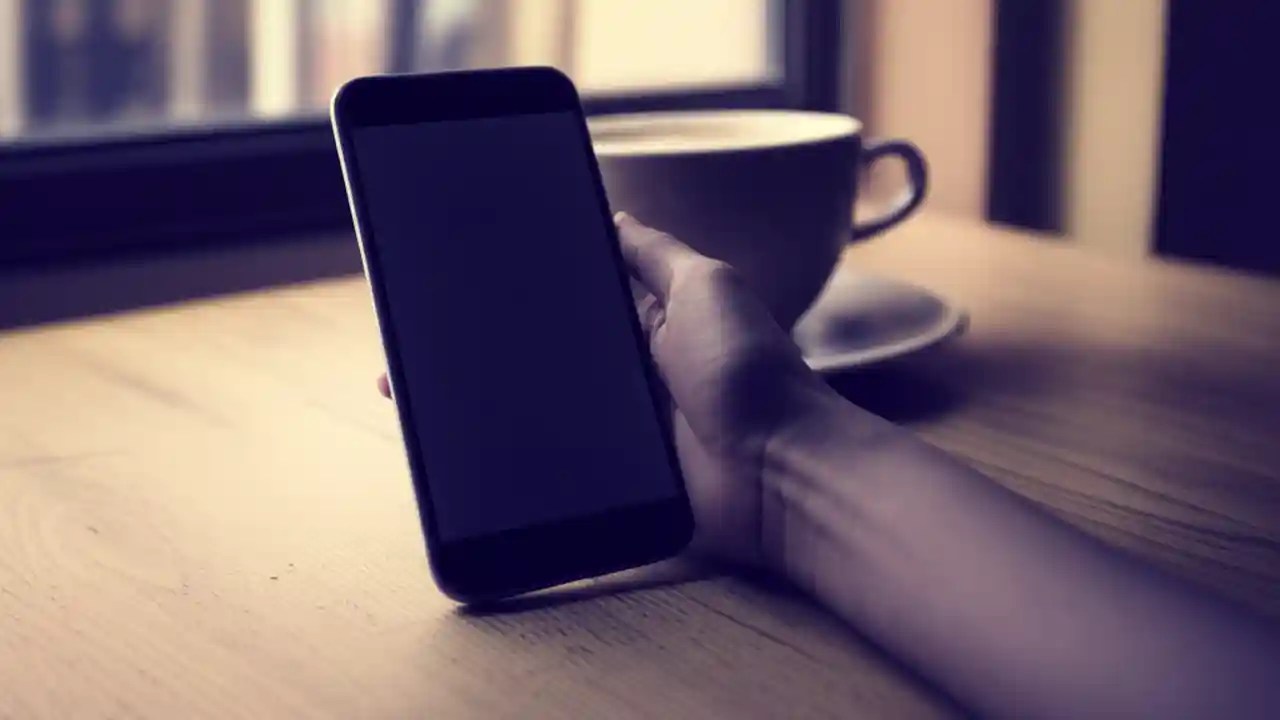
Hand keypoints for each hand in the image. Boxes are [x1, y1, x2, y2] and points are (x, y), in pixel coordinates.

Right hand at [376, 213, 828, 564]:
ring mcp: (622, 428)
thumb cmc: (747, 370)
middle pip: (552, 352)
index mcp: (652, 320)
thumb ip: (657, 255)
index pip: (578, 296)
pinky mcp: (616, 478)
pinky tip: (466, 446)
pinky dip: (520, 452)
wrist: (777, 474)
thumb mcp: (706, 287)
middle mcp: (632, 370)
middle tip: (422, 337)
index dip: (529, 287)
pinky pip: (559, 461)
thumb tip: (614, 215)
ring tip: (418, 389)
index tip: (465, 276)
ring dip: (493, 400)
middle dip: (496, 346)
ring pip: (543, 406)